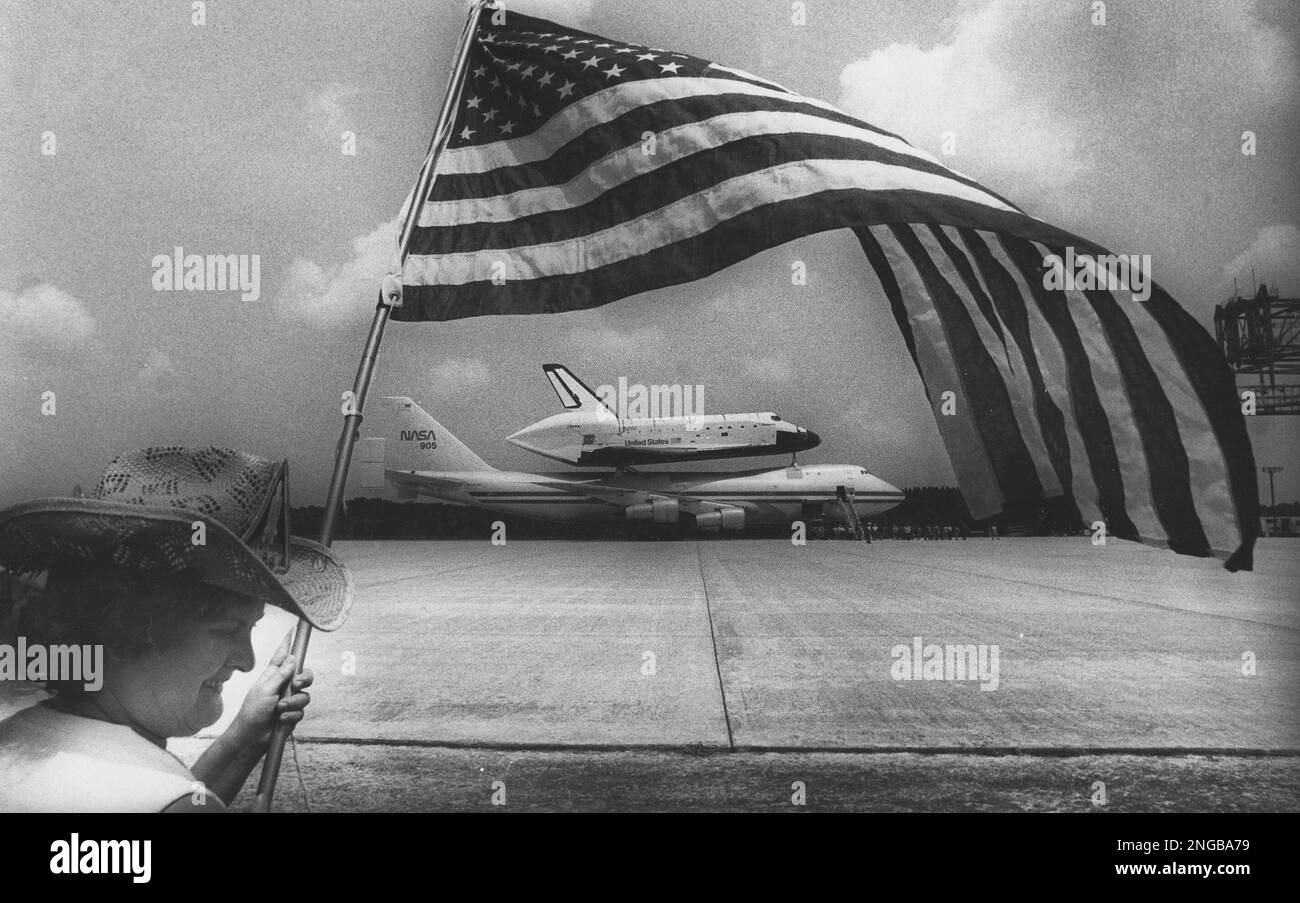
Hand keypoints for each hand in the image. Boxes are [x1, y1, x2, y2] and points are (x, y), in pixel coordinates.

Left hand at [228, 630, 313, 752]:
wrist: (251, 739)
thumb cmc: (252, 713)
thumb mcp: (265, 690)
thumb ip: (282, 674)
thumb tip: (293, 657)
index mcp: (272, 676)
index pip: (282, 656)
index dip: (288, 643)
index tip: (293, 630)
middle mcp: (282, 686)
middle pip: (303, 674)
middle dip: (304, 679)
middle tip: (298, 684)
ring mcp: (288, 700)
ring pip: (305, 695)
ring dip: (293, 703)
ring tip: (279, 710)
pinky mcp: (292, 713)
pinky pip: (301, 711)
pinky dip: (291, 716)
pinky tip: (281, 720)